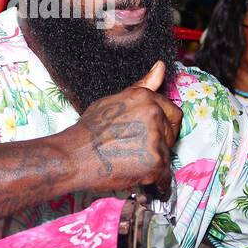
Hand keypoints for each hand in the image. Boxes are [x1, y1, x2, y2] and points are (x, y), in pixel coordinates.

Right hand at [67, 60, 182, 193]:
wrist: (73, 156)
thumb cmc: (89, 130)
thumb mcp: (114, 100)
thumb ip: (142, 86)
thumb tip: (161, 66)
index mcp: (146, 98)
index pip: (173, 113)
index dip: (166, 127)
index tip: (156, 136)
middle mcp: (154, 115)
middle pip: (171, 135)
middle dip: (159, 145)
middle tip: (136, 152)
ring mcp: (156, 139)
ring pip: (167, 156)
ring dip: (154, 163)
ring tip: (131, 164)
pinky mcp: (155, 162)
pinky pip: (164, 176)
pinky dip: (155, 182)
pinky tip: (141, 179)